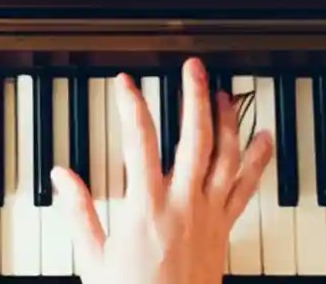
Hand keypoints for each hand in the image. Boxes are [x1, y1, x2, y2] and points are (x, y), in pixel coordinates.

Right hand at [51, 58, 273, 283]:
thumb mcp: (93, 257)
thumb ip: (78, 212)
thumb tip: (61, 176)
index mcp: (144, 208)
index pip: (139, 143)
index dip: (132, 107)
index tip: (126, 83)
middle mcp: (182, 206)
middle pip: (194, 139)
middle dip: (195, 98)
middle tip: (193, 69)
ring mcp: (208, 216)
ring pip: (225, 157)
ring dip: (227, 121)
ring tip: (225, 93)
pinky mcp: (224, 229)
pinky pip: (246, 188)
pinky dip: (258, 160)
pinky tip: (264, 139)